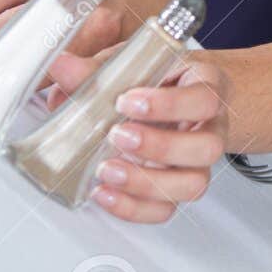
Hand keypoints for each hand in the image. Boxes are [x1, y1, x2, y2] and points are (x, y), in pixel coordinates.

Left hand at [85, 59, 231, 223]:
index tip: (127, 101)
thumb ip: (100, 68)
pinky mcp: (178, 187)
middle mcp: (209, 128)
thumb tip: (62, 66)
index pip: (204, 99)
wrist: (181, 93)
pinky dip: (133, 207)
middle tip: (118, 135)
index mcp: (206, 88)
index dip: (168, 105)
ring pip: (193, 184)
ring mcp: (196, 162)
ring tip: (108, 169)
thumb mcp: (136, 63)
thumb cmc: (160, 78)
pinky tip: (105, 192)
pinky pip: (166, 208)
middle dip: (160, 147)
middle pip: (207, 147)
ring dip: (146, 182)